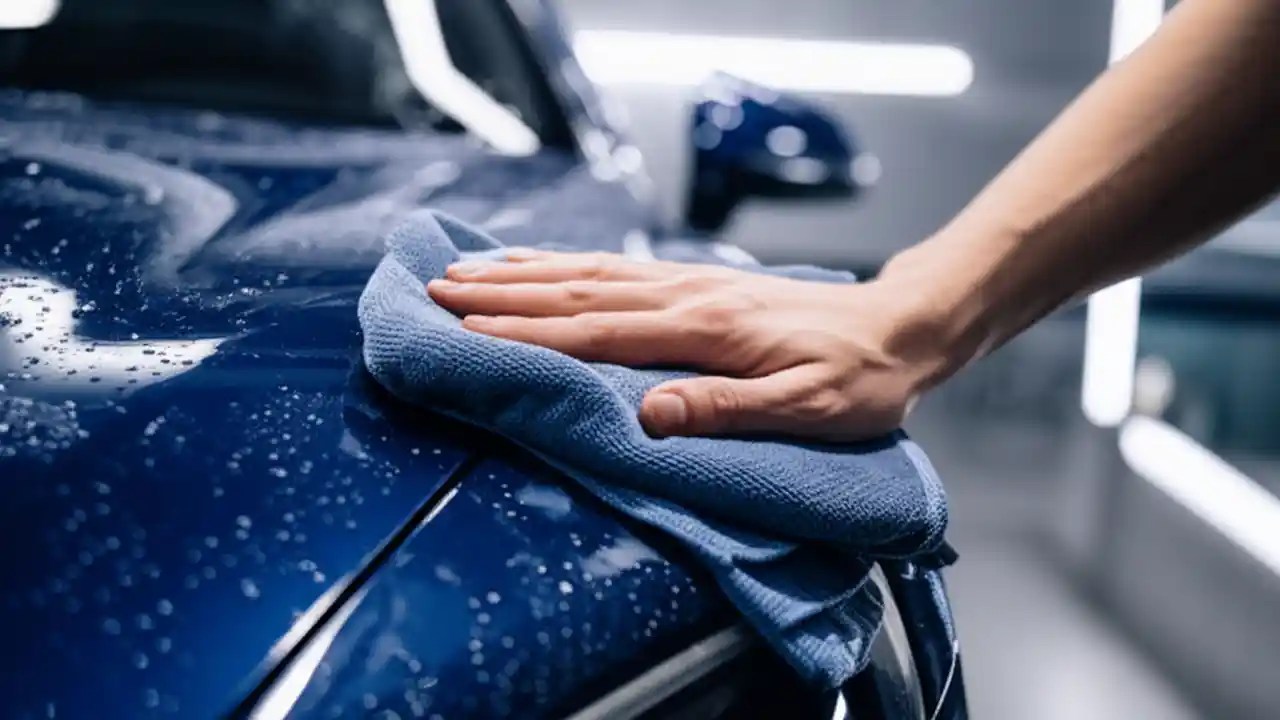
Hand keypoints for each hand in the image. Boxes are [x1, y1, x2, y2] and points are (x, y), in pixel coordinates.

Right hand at [427, 250, 957, 440]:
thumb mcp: (807, 411)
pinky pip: (617, 267)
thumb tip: (647, 413)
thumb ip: (726, 412)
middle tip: (437, 289)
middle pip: (577, 290)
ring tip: (467, 269)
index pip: (597, 330)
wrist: (899, 328)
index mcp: (704, 330)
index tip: (465, 327)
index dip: (527, 332)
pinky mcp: (697, 284)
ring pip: (590, 271)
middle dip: (503, 293)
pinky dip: (568, 263)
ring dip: (524, 272)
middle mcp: (687, 296)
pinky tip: (541, 264)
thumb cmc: (857, 380)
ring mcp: (689, 284)